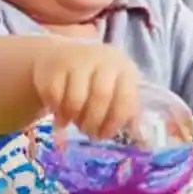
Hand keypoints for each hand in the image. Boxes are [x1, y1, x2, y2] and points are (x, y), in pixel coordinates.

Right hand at [32, 43, 149, 142]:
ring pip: (76, 99)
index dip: (115, 121)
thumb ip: (126, 109)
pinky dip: (57, 111)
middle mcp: (103, 59)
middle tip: (89, 133)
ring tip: (75, 123)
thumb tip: (139, 137)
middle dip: (94, 122)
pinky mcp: (54, 66)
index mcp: (124, 67)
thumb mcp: (115, 88)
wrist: (61, 56)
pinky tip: (60, 115)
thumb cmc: (95, 80)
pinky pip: (55, 96)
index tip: (105, 135)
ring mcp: (77, 60)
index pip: (126, 97)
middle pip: (101, 97)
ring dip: (75, 118)